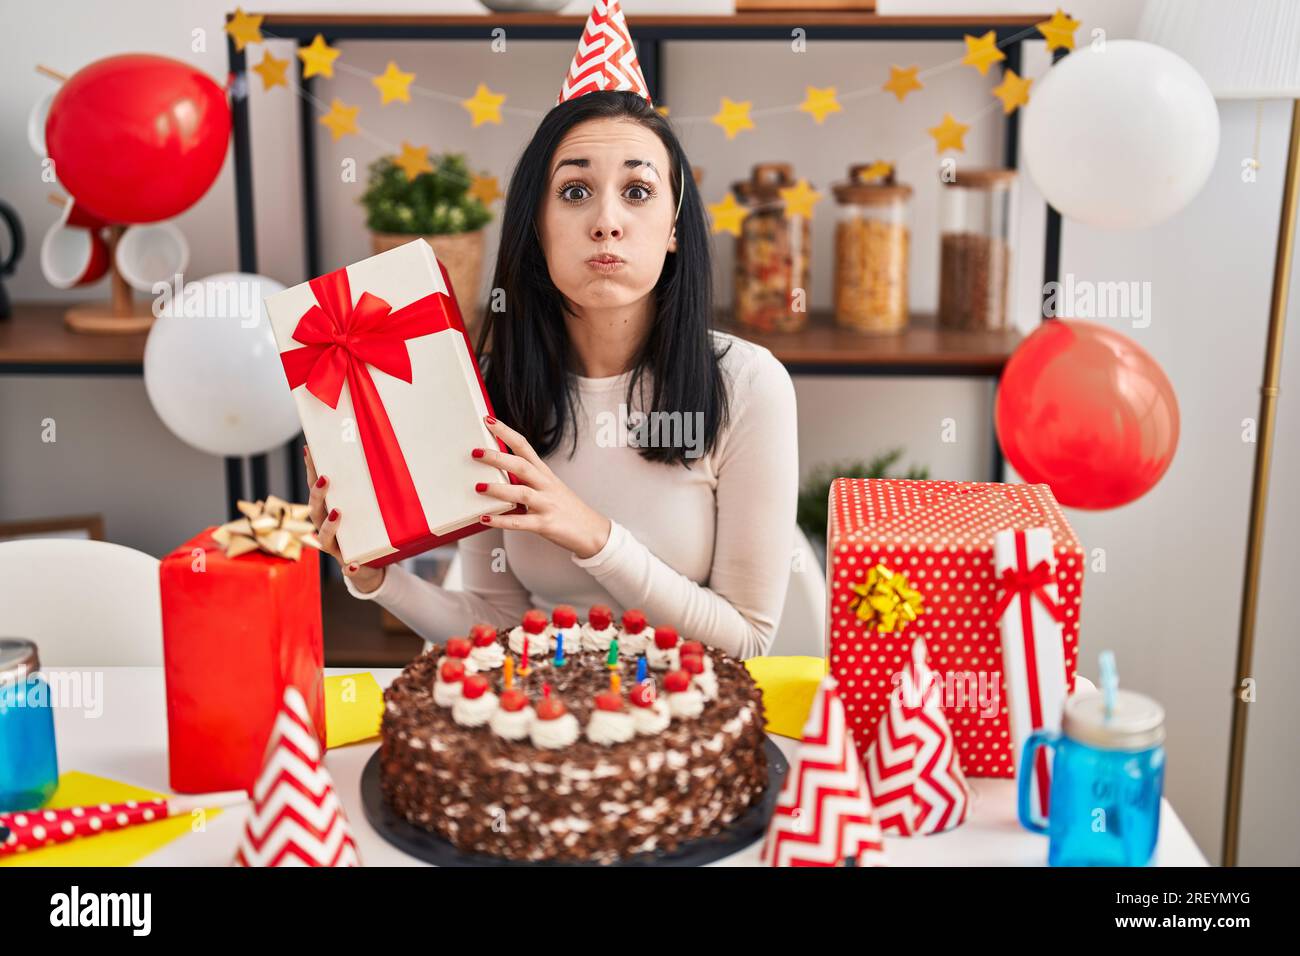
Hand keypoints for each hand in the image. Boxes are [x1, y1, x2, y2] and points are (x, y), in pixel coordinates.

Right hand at [304, 445, 385, 593]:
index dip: (311, 471)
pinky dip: (350, 566)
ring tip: (338, 513)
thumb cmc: (367, 529)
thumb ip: (368, 488)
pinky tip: (353, 564)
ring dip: (329, 526)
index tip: (309, 451)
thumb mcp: (368, 507)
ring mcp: (336, 548)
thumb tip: (378, 454)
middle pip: (315, 511)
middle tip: (326, 478)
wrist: (371, 565)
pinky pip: (348, 568)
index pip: (316, 489)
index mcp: (328, 512)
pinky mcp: (349, 566)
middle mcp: (326, 528)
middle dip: (318, 495)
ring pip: (325, 538)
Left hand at [471, 416, 611, 559]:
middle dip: (498, 457)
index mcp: (545, 474)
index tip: (489, 420)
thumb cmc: (567, 509)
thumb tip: (498, 472)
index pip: (524, 446)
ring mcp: (547, 505)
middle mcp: (546, 485)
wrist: (592, 532)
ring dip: (499, 489)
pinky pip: (520, 522)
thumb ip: (526, 480)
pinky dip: (502, 520)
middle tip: (476, 452)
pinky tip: (486, 518)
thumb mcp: (549, 488)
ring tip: (479, 487)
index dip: (506, 432)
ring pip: (522, 493)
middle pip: (521, 466)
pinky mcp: (545, 525)